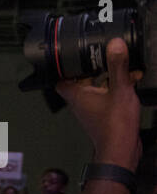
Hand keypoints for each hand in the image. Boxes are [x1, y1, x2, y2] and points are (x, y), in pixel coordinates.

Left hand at [55, 37, 142, 168]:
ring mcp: (92, 108)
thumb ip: (117, 66)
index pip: (60, 78)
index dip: (64, 66)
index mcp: (77, 95)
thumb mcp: (119, 89)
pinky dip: (117, 87)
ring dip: (109, 76)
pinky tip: (133, 81)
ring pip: (97, 86)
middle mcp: (81, 102)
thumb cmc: (114, 126)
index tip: (73, 55)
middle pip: (81, 79)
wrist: (121, 149)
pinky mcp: (104, 114)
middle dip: (93, 67)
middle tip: (104, 56)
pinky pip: (108, 95)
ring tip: (125, 67)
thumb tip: (114, 45)